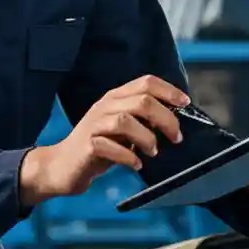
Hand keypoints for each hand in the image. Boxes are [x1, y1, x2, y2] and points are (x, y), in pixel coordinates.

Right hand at [19, 75, 187, 204]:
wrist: (62, 166)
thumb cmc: (99, 147)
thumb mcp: (123, 129)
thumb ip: (143, 120)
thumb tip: (174, 120)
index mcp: (115, 98)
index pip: (145, 82)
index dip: (169, 90)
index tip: (186, 103)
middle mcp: (105, 106)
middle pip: (142, 101)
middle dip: (166, 119)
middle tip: (175, 138)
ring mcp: (94, 125)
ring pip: (126, 121)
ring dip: (147, 138)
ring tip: (153, 152)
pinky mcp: (87, 146)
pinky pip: (110, 146)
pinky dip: (129, 156)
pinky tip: (136, 164)